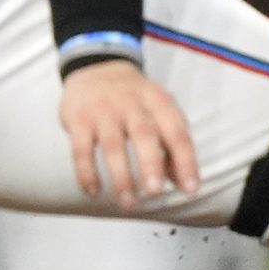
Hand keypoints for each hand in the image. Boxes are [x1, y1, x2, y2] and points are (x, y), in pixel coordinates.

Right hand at [59, 60, 200, 209]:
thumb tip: (183, 182)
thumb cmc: (133, 100)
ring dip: (121, 176)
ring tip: (128, 201)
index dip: (185, 161)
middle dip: (151, 165)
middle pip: (144, 134)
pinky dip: (86, 172)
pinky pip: (81, 149)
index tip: (189, 188)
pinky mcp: (79, 119)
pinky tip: (93, 191)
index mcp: (158, 102)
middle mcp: (131, 103)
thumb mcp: (158, 113)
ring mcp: (103, 110)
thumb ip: (171, 147)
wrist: (95, 67)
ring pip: (113, 145)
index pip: (176, 132)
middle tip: (154, 192)